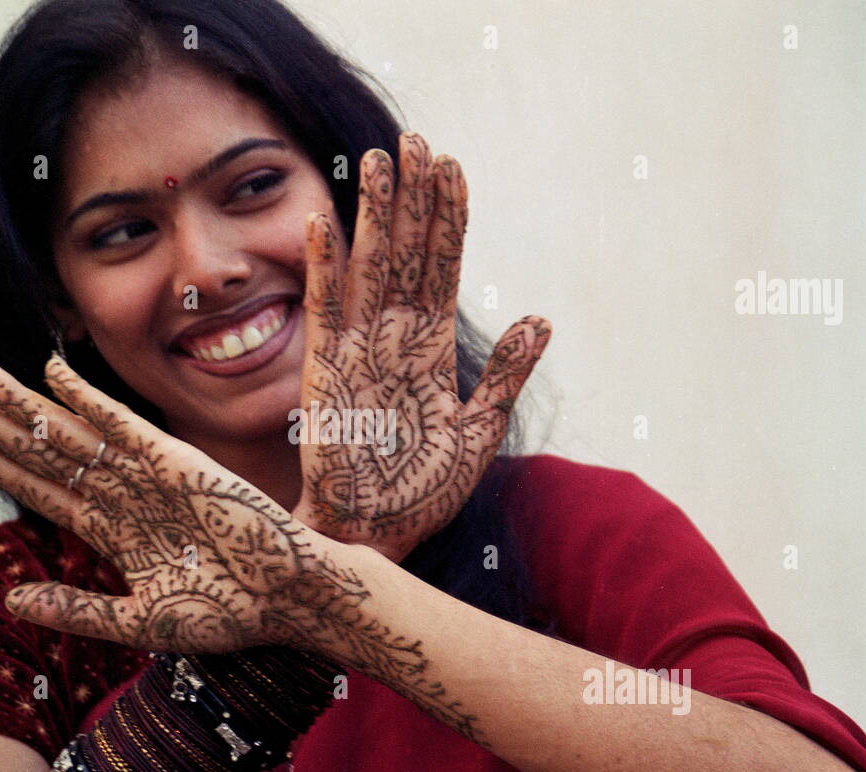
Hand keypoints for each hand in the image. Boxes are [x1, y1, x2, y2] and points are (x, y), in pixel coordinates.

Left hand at [0, 353, 366, 653]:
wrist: (288, 601)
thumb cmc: (228, 616)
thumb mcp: (139, 622)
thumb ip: (75, 609)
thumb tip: (9, 599)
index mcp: (111, 531)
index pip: (36, 484)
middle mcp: (121, 495)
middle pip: (40, 449)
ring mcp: (146, 476)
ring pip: (69, 433)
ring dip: (20, 404)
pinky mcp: (177, 464)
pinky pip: (123, 426)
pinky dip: (87, 398)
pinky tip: (51, 371)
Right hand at [292, 132, 550, 561]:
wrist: (375, 537)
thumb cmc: (422, 493)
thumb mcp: (480, 433)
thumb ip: (506, 376)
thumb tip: (541, 318)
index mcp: (431, 350)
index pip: (443, 269)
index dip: (449, 220)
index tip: (455, 169)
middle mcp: (394, 339)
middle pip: (408, 254)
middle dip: (413, 198)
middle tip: (418, 140)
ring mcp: (358, 351)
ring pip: (370, 268)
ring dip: (375, 215)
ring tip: (380, 160)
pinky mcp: (325, 373)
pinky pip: (324, 311)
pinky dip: (324, 269)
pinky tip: (325, 224)